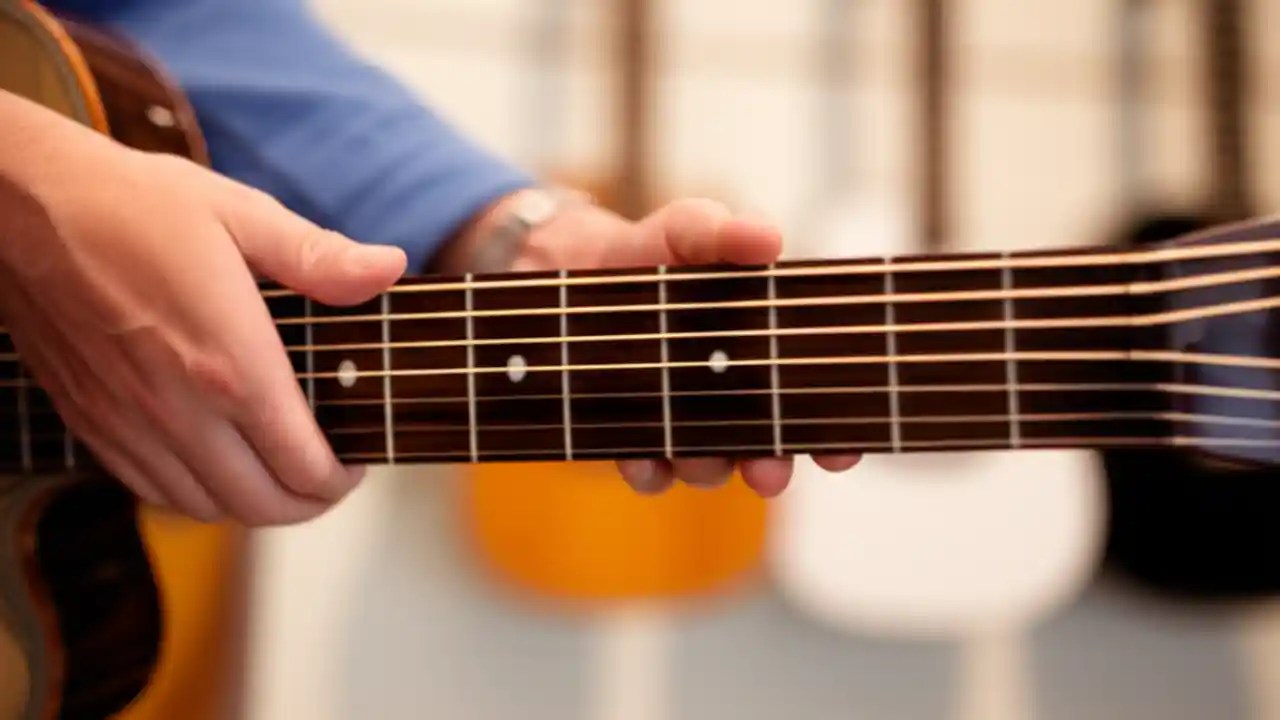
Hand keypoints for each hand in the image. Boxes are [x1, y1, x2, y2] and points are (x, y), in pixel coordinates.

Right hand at [0, 92, 404, 524]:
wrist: (17, 206)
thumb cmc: (133, 204)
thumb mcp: (239, 213)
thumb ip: (318, 256)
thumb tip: (389, 267)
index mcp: (230, 365)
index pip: (304, 467)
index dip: (343, 476)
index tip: (357, 456)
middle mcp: (180, 412)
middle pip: (263, 506)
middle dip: (309, 501)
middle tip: (328, 473)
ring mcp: (129, 425)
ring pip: (207, 509)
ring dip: (255, 503)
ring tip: (278, 471)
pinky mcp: (90, 423)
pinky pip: (152, 491)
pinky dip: (196, 494)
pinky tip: (214, 463)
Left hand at [454, 191, 860, 496]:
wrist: (575, 267)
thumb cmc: (652, 249)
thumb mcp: (687, 230)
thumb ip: (723, 234)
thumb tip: (767, 239)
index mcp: (765, 356)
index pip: (816, 406)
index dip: (836, 435)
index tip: (843, 451)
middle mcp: (732, 401)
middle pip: (769, 453)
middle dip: (773, 468)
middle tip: (771, 473)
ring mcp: (683, 425)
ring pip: (709, 467)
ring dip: (709, 468)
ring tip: (698, 456)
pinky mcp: (631, 438)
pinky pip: (647, 471)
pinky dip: (648, 469)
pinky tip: (641, 456)